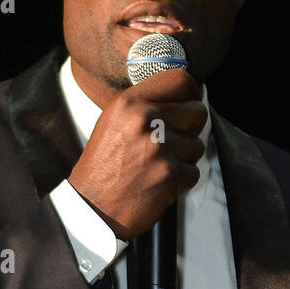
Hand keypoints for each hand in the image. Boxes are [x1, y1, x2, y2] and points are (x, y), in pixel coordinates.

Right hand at [67, 69, 206, 239]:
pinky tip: (161, 183)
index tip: (190, 103)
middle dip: (192, 128)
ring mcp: (159, 147)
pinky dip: (182, 181)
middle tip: (176, 142)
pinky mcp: (169, 174)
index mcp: (130, 102)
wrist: (92, 208)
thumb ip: (145, 106)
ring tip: (160, 166)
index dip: (192, 93)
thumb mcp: (115, 122)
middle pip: (197, 111)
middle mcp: (146, 120)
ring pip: (197, 145)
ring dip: (185, 158)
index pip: (180, 80)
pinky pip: (194, 172)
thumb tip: (183, 98)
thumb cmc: (103, 167)